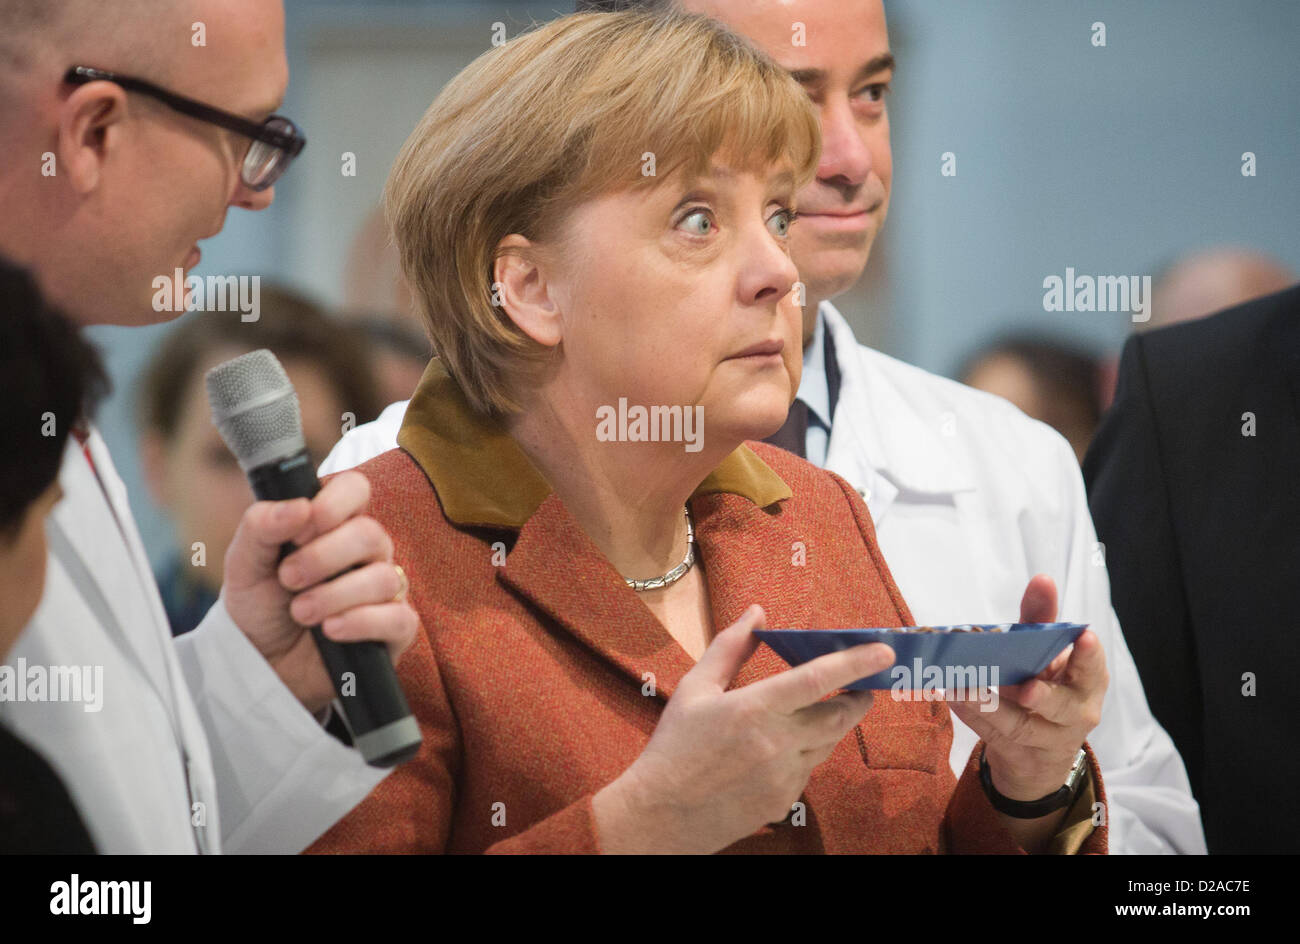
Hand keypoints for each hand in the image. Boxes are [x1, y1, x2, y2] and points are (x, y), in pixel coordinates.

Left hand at [220, 470, 418, 714]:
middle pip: (370, 534)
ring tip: (301, 612)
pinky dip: (361, 622)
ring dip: (334, 595)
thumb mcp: (244, 565)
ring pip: (383, 577)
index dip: (334, 503)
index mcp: (333, 525)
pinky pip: (398, 618)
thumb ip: (261, 527)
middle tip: (288, 578)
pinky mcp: (394, 629)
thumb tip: (297, 507)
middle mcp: (365, 553)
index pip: (355, 489)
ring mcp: (384, 590)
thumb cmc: (259, 608)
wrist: (261, 666)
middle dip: (323, 557)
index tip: (302, 527)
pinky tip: (331, 631)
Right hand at [593, 605, 893, 853]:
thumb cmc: (674, 745)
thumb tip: (757, 613)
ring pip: (827, 744)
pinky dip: (806, 753)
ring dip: (832, 725)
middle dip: (858, 698)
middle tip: (863, 686)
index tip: (884, 651)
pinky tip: (783, 748)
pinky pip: (808, 770)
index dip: (855, 663)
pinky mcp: (784, 802)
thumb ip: (730, 648)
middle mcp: (777, 743)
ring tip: (822, 711)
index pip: (817, 679)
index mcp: (754, 708)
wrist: (661, 813)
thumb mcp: (695, 687)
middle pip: (839, 716)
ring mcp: (784, 776)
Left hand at [947, 574, 1107, 802]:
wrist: (1039, 755)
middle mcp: (1074, 713)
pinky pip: (992, 734)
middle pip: (1061, 706)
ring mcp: (1046, 740)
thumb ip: (1042, 620)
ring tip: (963, 687)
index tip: (1083, 635)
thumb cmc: (1047, 689)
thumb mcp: (1047, 657)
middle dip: (1043, 696)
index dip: (1088, 654)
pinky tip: (950, 695)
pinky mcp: (1017, 754)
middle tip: (1025, 688)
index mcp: (1087, 682)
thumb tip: (1042, 580)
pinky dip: (970, 714)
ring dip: (990, 707)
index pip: (1091, 667)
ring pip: (1019, 726)